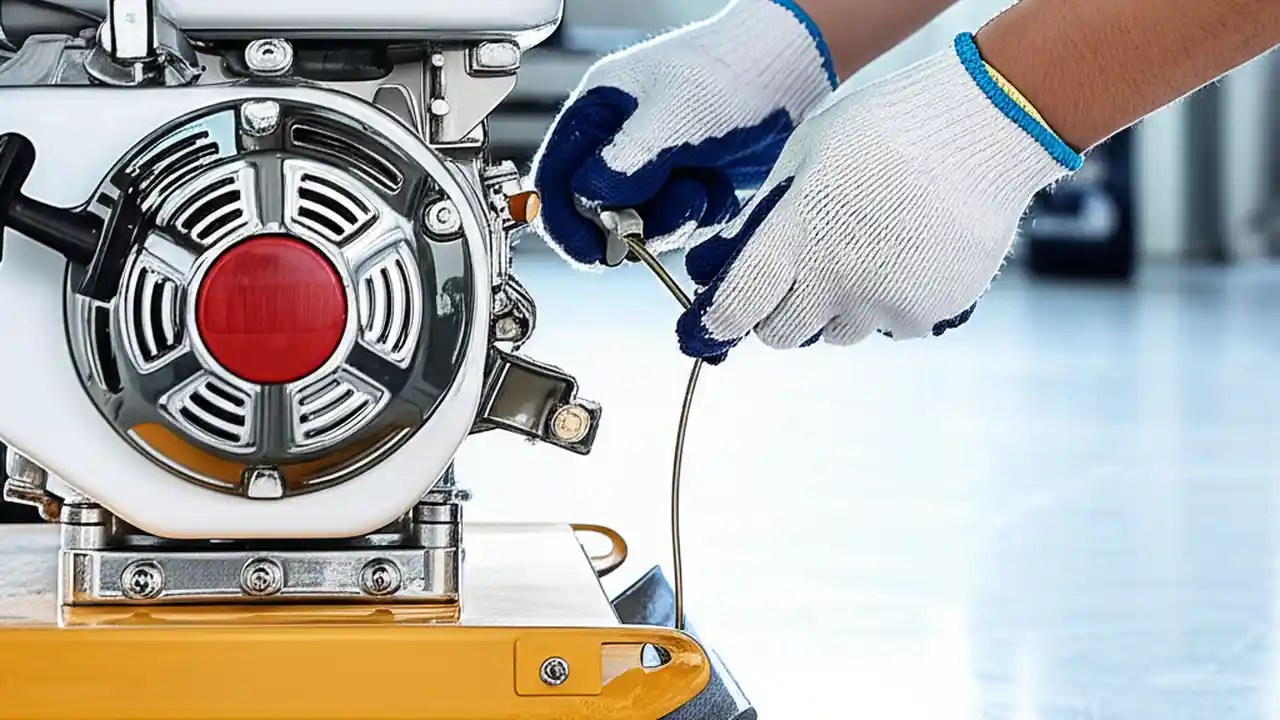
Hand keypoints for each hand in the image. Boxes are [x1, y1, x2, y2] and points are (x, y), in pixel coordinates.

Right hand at [531, 0, 834, 265]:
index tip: (592, 253)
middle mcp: (620, 142)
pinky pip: (679, 224)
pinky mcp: (687, 185)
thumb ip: (625, 161)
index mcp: (598, 113)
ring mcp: (654, 166)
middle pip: (596, 211)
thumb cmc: (733, 72)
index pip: (555, 179)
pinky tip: (718, 189)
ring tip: (699, 192)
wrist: (793, 71)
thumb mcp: (674, 116)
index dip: (565, 222)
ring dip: (672, 221)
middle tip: (655, 227)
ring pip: (641, 224)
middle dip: (630, 225)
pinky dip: (700, 216)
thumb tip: (589, 198)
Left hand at [676, 33, 1083, 359]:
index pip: (735, 311)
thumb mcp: (803, 156)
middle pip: (781, 335)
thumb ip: (756, 221)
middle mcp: (837, 282)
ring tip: (864, 248)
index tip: (711, 324)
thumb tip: (710, 271)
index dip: (716, 323)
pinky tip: (904, 254)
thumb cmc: (882, 131)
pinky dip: (886, 304)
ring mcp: (885, 304)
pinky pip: (887, 327)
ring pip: (836, 333)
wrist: (985, 129)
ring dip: (834, 307)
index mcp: (796, 237)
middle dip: (776, 312)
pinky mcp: (927, 316)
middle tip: (796, 275)